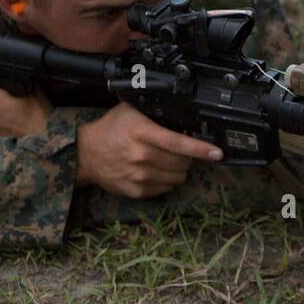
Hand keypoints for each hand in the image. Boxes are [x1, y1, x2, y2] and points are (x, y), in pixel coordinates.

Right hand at [75, 102, 224, 198]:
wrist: (86, 154)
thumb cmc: (110, 129)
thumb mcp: (131, 112)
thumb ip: (155, 113)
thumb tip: (183, 115)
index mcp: (142, 133)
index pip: (178, 142)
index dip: (200, 149)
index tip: (217, 153)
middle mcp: (142, 156)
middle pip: (182, 163)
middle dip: (187, 158)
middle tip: (179, 152)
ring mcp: (139, 176)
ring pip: (177, 178)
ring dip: (178, 171)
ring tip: (166, 162)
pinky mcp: (136, 191)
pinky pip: (164, 190)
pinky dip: (166, 182)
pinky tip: (156, 172)